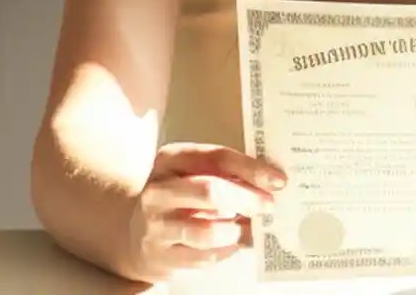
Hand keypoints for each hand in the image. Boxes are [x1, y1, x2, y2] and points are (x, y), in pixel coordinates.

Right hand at [126, 142, 285, 280]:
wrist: (138, 232)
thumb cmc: (180, 196)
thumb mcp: (195, 172)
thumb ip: (228, 173)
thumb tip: (272, 182)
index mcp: (171, 160)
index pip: (216, 158)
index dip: (251, 169)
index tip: (278, 180)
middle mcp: (158, 192)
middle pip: (210, 192)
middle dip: (248, 199)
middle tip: (269, 205)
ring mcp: (156, 227)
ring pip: (207, 231)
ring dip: (238, 231)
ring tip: (251, 228)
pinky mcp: (161, 257)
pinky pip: (204, 257)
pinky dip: (227, 250)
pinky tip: (234, 243)